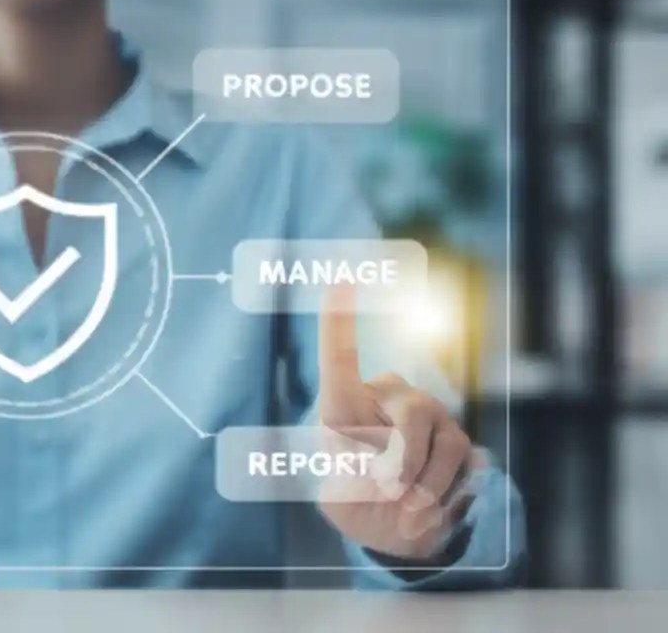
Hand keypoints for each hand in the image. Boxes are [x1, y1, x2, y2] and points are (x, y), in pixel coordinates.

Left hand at [315, 285, 481, 561]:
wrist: (389, 526)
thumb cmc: (354, 496)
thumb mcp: (340, 495)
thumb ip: (359, 482)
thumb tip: (393, 475)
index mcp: (345, 402)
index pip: (339, 357)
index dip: (340, 319)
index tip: (339, 278)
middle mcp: (390, 396)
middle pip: (411, 414)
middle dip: (403, 461)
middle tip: (388, 490)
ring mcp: (429, 413)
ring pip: (444, 443)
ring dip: (423, 486)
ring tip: (401, 502)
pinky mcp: (458, 438)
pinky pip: (464, 462)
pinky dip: (444, 493)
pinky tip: (425, 500)